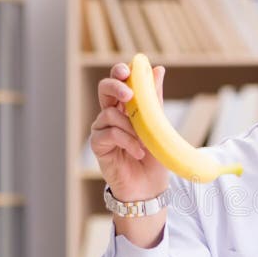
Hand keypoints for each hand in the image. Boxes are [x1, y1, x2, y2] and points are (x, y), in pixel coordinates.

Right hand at [90, 63, 168, 201]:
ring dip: (131, 126)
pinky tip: (138, 152)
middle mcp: (111, 114)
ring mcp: (102, 129)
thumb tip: (158, 69)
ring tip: (145, 143)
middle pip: (105, 90)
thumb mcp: (158, 125)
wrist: (150, 187)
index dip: (120, 72)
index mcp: (126, 106)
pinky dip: (127, 141)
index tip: (129, 69)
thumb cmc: (154, 156)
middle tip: (129, 93)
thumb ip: (154, 99)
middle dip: (116, 86)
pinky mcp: (98, 145)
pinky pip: (109, 133)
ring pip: (109, 113)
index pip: (119, 81)